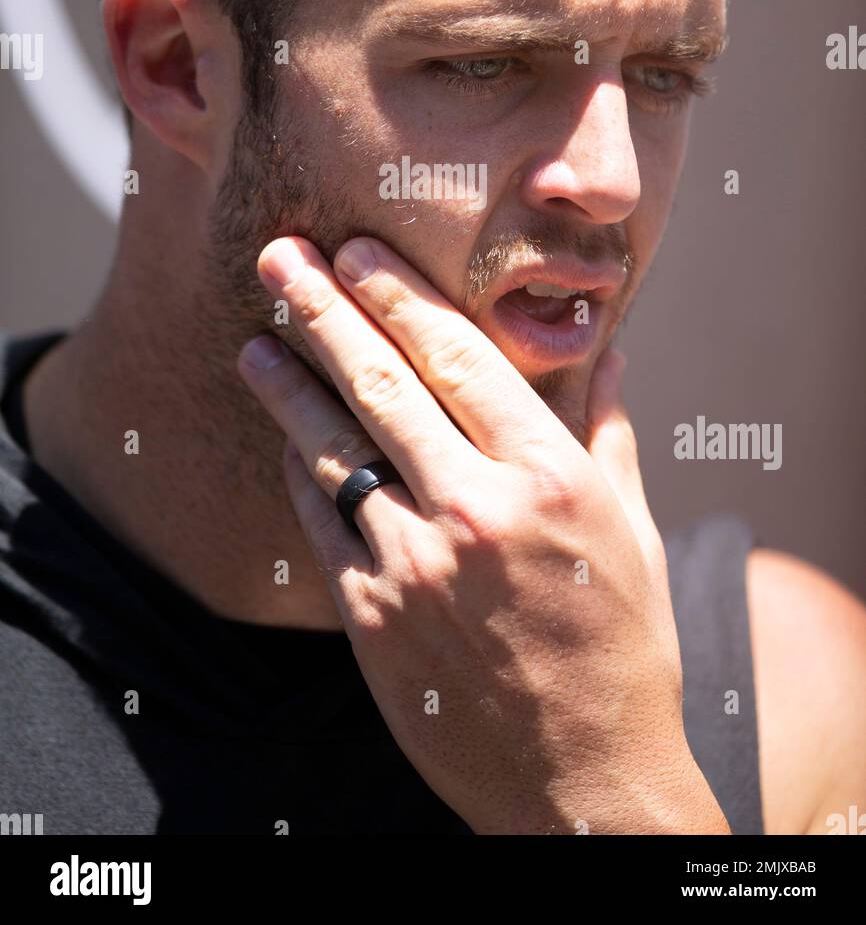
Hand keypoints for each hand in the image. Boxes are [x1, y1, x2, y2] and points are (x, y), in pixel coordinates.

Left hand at [237, 235, 729, 834]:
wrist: (581, 784)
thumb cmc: (622, 648)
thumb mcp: (635, 532)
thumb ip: (608, 432)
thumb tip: (609, 354)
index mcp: (551, 477)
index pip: (459, 358)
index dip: (399, 295)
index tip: (358, 250)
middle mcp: (477, 510)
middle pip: (380, 384)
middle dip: (323, 309)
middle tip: (282, 256)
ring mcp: (415, 564)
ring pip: (334, 448)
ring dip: (288, 385)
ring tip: (255, 339)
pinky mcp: (371, 616)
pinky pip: (321, 521)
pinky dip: (302, 470)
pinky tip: (287, 437)